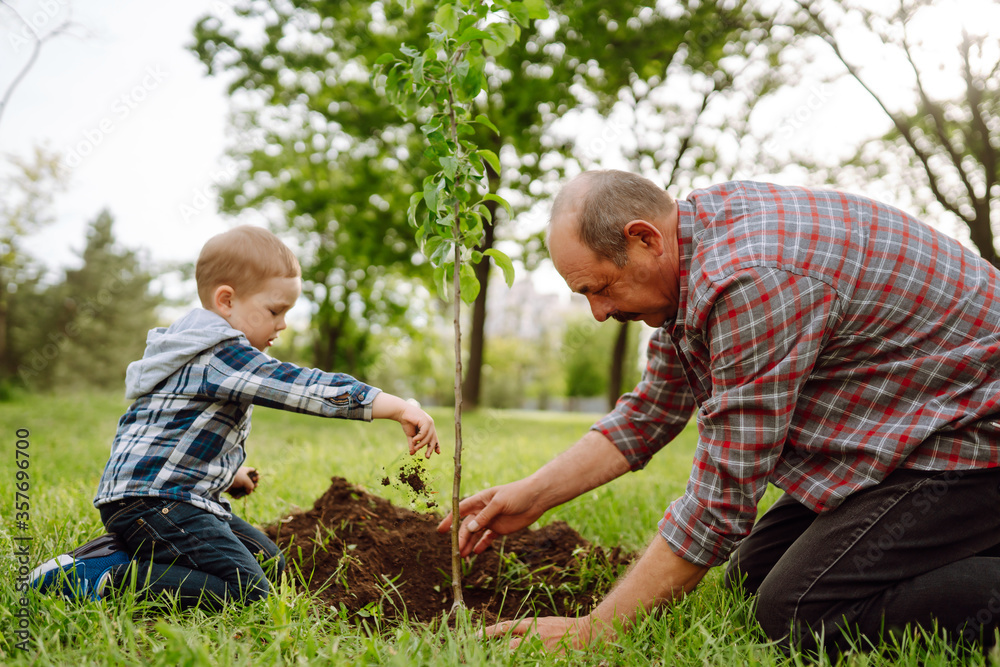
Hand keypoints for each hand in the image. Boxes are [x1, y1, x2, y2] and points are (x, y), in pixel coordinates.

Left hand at [227, 466, 258, 497]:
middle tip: (256, 486)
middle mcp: (241, 476)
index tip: (258, 477)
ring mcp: (236, 482)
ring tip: (247, 493)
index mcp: (244, 471)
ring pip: (243, 488)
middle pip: (249, 481)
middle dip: (253, 484)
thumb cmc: (236, 477)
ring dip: (246, 491)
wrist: (223, 480)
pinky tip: (238, 496)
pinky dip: (238, 495)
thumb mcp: (247, 480)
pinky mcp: (231, 488)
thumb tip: (249, 491)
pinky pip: (237, 492)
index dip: (256, 474)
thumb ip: (251, 486)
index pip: (252, 471)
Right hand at [372, 393, 440, 457]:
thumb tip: (412, 453)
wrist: (401, 412)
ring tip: (416, 448)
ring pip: (429, 437)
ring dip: (422, 444)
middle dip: (430, 448)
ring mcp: (429, 422)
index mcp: (428, 428)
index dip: (436, 445)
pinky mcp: (426, 421)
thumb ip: (412, 444)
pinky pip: (425, 432)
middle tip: (427, 456)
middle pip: (433, 439)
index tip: (437, 453)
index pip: (434, 438)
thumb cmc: (406, 422)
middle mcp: (430, 425)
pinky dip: (420, 438)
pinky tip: (415, 440)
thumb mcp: (410, 435)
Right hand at [436, 478, 546, 556]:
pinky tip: (475, 552)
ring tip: (463, 556)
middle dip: (460, 538)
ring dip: (469, 544)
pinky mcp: (500, 529)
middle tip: (456, 551)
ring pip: (476, 534)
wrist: (537, 498)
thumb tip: (469, 528)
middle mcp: (483, 511)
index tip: (441, 530)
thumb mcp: (500, 503)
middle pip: (467, 525)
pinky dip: (481, 545)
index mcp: (480, 500)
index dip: (450, 519)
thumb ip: (485, 515)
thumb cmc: (518, 494)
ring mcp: (491, 520)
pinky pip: (488, 538)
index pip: (461, 510)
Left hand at [483, 614, 605, 651]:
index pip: (504, 627)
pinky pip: (529, 662)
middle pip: (507, 647)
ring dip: (509, 659)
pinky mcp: (548, 660)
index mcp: (530, 625)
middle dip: (496, 653)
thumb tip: (507, 634)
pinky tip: (521, 660)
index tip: (475, 637)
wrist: (586, 633)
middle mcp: (533, 638)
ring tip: (498, 660)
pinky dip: (522, 661)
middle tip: (482, 656)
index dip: (488, 632)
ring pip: (517, 658)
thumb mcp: (541, 623)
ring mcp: (540, 651)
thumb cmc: (563, 627)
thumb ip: (525, 629)